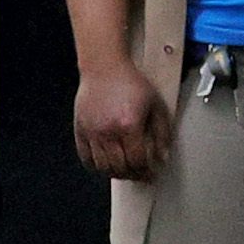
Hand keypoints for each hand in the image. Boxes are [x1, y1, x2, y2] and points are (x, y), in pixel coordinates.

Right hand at [72, 64, 172, 181]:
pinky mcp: (80, 130)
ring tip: (124, 171)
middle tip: (139, 175)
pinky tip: (105, 164)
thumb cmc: (129, 82)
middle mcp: (108, 132)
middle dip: (132, 175)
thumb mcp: (155, 104)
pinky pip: (86, 158)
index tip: (150, 174)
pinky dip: (96, 166)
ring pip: (102, 167)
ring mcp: (92, 132)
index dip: (146, 172)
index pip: (137, 161)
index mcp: (129, 125)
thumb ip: (162, 132)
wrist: (104, 67)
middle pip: (120, 168)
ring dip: (115, 173)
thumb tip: (162, 155)